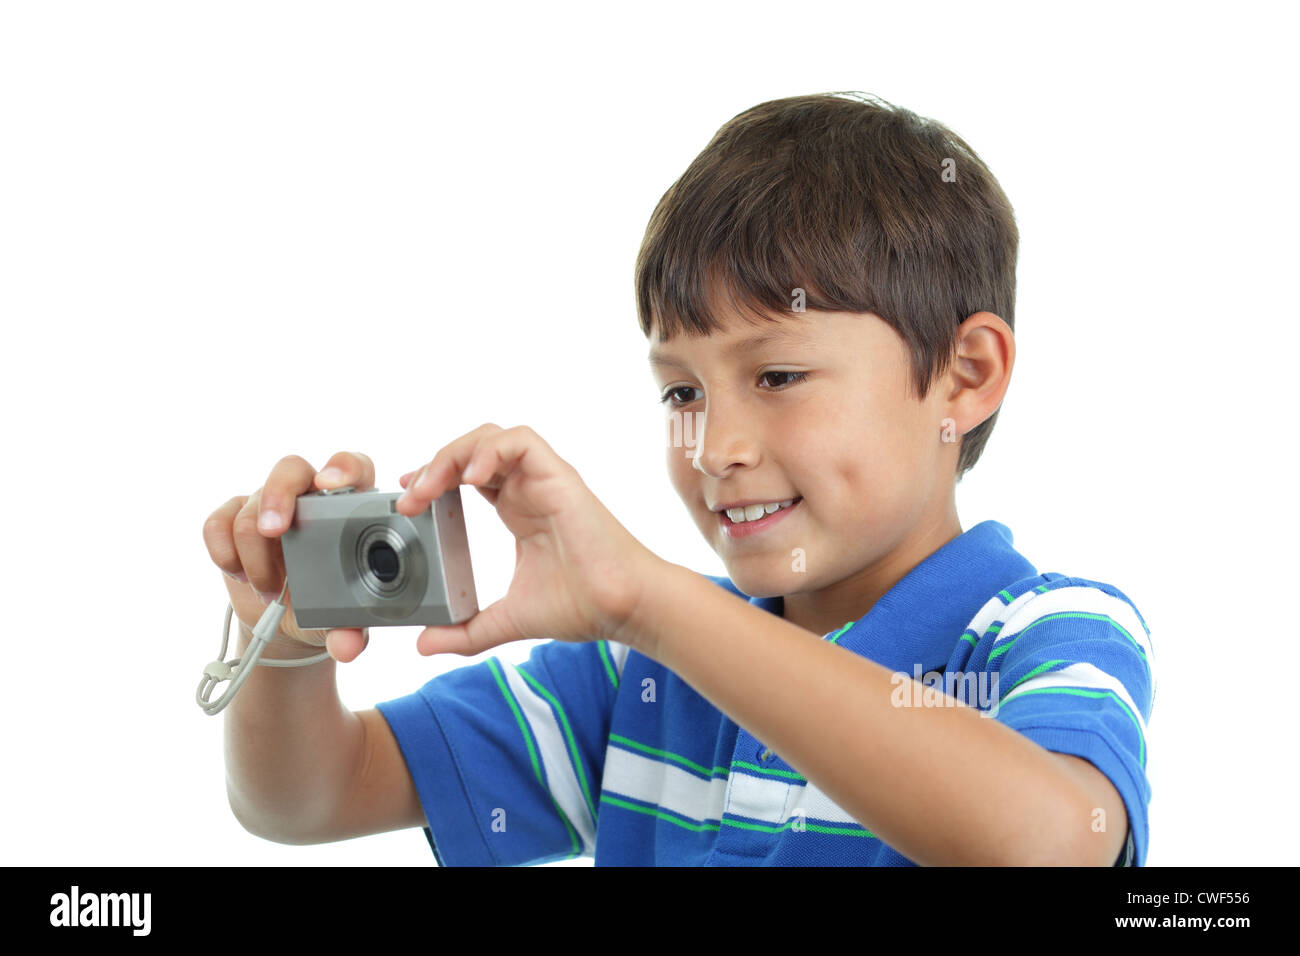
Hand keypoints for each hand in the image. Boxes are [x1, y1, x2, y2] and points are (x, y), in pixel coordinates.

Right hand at [201, 451, 376, 662]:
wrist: (290, 625)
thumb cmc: (329, 610)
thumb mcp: (345, 623)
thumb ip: (351, 632)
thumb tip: (347, 647)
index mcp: (351, 508)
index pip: (354, 467)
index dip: (344, 467)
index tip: (330, 485)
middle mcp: (309, 496)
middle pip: (291, 468)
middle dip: (279, 496)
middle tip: (275, 531)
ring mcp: (270, 505)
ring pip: (252, 506)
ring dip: (255, 555)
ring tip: (270, 591)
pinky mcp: (234, 518)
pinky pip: (217, 521)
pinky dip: (223, 552)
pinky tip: (240, 574)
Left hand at [370, 423, 657, 656]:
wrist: (624, 607)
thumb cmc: (584, 606)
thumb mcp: (509, 620)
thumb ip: (468, 632)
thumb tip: (425, 644)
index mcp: (518, 510)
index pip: (467, 475)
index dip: (434, 479)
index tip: (407, 501)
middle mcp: (528, 488)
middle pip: (472, 449)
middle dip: (434, 465)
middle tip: (408, 499)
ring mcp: (544, 479)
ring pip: (490, 437)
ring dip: (453, 454)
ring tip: (429, 486)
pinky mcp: (559, 476)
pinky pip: (520, 441)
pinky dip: (490, 451)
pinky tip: (469, 479)